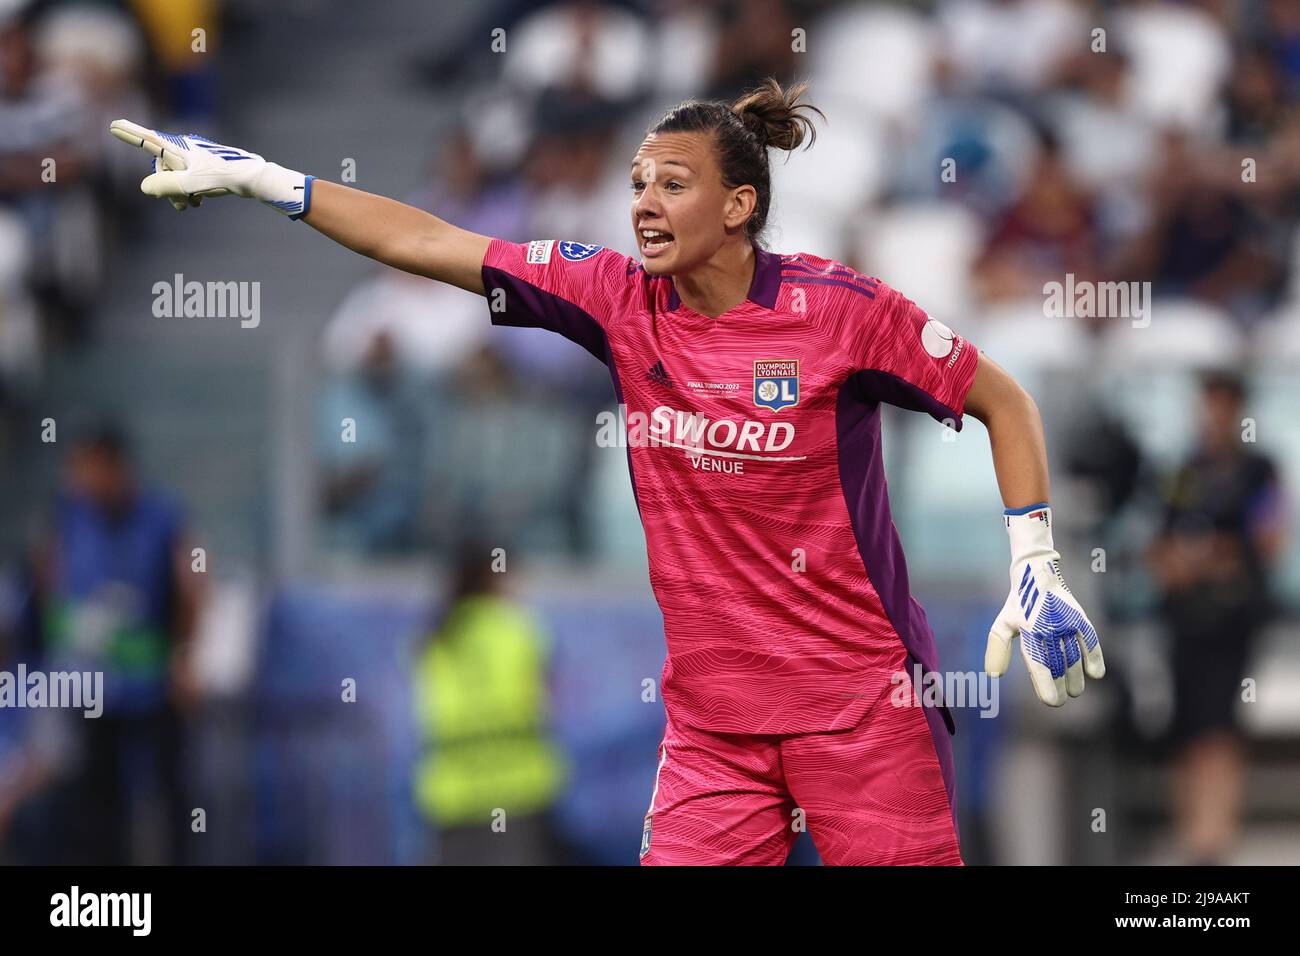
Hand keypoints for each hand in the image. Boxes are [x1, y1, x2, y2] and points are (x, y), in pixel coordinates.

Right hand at [108, 119, 310, 216]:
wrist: (251, 178)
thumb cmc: (220, 177)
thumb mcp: (189, 184)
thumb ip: (164, 186)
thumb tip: (145, 187)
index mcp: (177, 148)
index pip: (147, 140)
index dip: (130, 134)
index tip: (113, 124)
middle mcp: (183, 148)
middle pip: (162, 166)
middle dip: (166, 186)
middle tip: (180, 205)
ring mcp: (194, 156)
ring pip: (175, 174)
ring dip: (178, 192)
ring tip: (190, 206)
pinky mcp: (204, 165)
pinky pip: (188, 177)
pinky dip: (189, 190)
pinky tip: (198, 203)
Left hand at [984, 504, 1104, 705]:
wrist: (1036, 575)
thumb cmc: (1018, 605)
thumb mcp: (1002, 624)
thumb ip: (997, 649)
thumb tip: (993, 676)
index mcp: (1028, 631)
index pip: (1038, 664)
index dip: (1045, 685)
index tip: (1051, 702)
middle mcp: (1048, 627)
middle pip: (1058, 664)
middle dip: (1061, 686)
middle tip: (1061, 700)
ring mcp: (1065, 622)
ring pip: (1074, 656)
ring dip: (1076, 677)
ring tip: (1075, 691)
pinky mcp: (1079, 617)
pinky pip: (1089, 640)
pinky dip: (1095, 657)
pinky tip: (1095, 674)